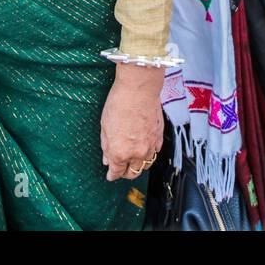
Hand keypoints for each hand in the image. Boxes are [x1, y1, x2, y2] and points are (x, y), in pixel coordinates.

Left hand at [100, 63, 163, 180]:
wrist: (139, 89)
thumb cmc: (119, 103)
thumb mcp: (105, 126)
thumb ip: (106, 146)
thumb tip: (107, 159)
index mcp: (120, 153)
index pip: (116, 172)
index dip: (112, 175)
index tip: (110, 175)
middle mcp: (137, 153)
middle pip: (133, 173)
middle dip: (125, 173)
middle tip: (120, 169)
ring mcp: (150, 146)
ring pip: (146, 165)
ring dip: (138, 165)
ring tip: (132, 160)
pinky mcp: (159, 136)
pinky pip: (155, 152)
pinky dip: (149, 153)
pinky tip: (144, 148)